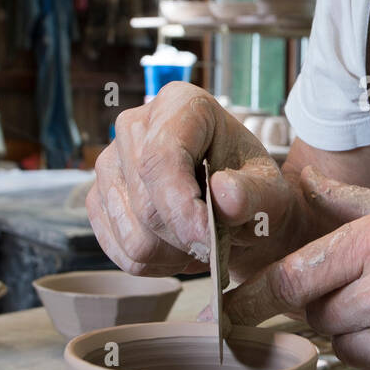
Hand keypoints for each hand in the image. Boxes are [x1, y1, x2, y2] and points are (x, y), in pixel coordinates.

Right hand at [87, 83, 297, 280]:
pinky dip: (156, 264)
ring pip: (133, 236)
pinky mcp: (98, 199)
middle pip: (147, 205)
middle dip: (187, 238)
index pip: (162, 159)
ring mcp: (108, 163)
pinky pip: (121, 252)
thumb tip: (224, 195)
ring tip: (201, 243)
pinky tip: (179, 249)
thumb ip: (254, 193)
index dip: (182, 208)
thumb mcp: (270, 190)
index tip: (209, 243)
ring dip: (174, 255)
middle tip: (218, 244)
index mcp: (181, 104)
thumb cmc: (252, 189)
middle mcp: (133, 126)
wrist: (236, 203)